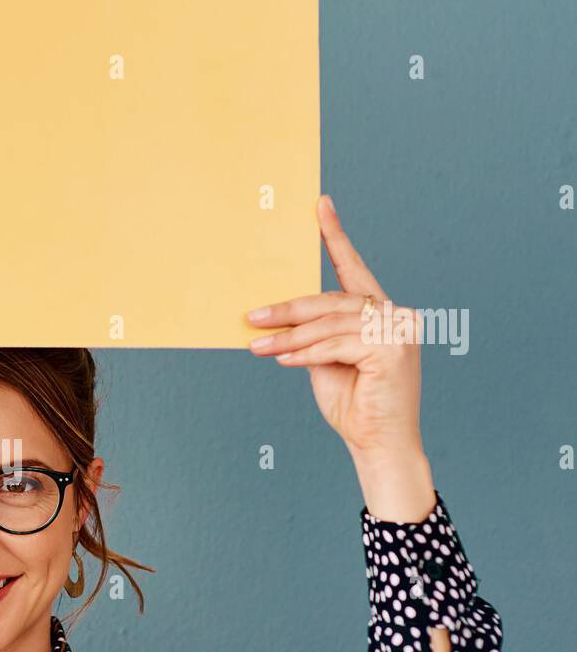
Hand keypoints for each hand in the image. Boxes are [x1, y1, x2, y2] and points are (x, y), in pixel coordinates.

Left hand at [246, 195, 424, 461]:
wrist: (378, 445)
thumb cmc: (353, 404)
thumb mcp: (325, 361)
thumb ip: (313, 334)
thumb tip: (277, 315)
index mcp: (379, 313)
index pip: (353, 269)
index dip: (335, 237)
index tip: (319, 206)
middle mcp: (394, 315)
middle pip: (331, 302)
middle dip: (288, 309)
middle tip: (252, 315)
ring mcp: (398, 331)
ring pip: (329, 325)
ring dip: (289, 337)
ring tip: (257, 346)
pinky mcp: (392, 350)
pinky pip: (335, 345)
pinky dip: (306, 353)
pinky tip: (284, 359)